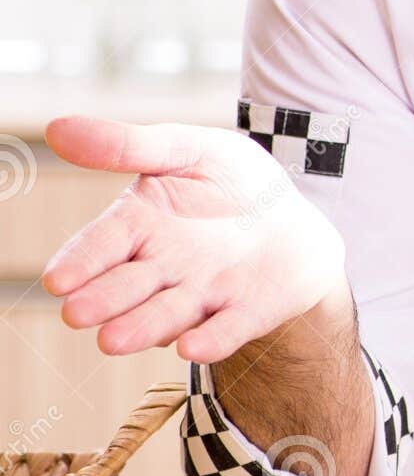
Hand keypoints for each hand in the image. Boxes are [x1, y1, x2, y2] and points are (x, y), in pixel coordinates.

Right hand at [41, 116, 347, 363]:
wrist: (294, 216)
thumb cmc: (231, 181)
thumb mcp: (186, 149)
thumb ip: (127, 146)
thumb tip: (57, 127)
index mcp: (141, 226)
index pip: (102, 245)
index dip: (81, 261)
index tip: (58, 279)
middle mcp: (164, 269)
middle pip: (128, 287)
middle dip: (104, 300)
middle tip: (77, 314)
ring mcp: (205, 295)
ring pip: (168, 315)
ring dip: (143, 327)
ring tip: (112, 340)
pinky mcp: (248, 312)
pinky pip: (228, 328)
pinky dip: (212, 339)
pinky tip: (192, 348)